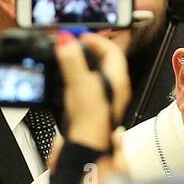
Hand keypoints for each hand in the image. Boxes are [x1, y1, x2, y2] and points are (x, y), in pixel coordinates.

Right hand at [55, 32, 130, 151]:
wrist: (88, 146)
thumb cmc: (91, 119)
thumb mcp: (79, 83)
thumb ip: (72, 60)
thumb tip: (66, 41)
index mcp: (117, 78)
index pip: (112, 50)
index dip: (97, 39)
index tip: (81, 36)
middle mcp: (115, 88)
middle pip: (105, 61)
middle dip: (89, 51)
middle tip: (73, 46)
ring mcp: (106, 99)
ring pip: (96, 75)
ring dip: (83, 65)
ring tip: (69, 60)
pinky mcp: (95, 109)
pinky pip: (89, 88)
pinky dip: (79, 80)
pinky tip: (68, 83)